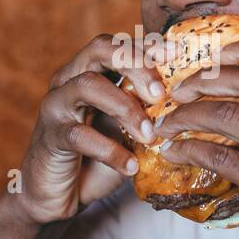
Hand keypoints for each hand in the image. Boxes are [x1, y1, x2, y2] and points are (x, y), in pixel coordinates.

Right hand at [13, 33, 172, 225]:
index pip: (118, 44)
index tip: (176, 54)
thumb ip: (146, 111)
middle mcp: (69, 79)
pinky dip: (109, 150)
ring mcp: (56, 105)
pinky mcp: (50, 136)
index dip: (147, 45)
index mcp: (89, 70)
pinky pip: (79, 135)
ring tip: (149, 135)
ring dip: (125, 108)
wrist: (55, 195)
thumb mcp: (126, 129)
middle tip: (160, 93)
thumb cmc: (95, 158)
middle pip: (100, 49)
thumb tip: (189, 99)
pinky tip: (131, 166)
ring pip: (88, 85)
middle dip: (136, 64)